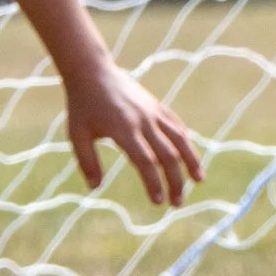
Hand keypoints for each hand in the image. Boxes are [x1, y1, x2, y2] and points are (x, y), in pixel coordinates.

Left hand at [61, 60, 201, 206]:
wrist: (92, 71)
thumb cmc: (82, 105)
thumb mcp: (77, 135)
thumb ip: (87, 162)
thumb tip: (96, 188)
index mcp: (124, 129)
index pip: (146, 161)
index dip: (154, 183)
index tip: (158, 202)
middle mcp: (144, 121)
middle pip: (168, 155)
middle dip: (176, 181)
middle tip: (177, 203)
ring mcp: (153, 112)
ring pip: (180, 138)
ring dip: (191, 160)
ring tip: (199, 180)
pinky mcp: (157, 106)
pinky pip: (177, 125)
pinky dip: (186, 142)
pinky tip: (190, 157)